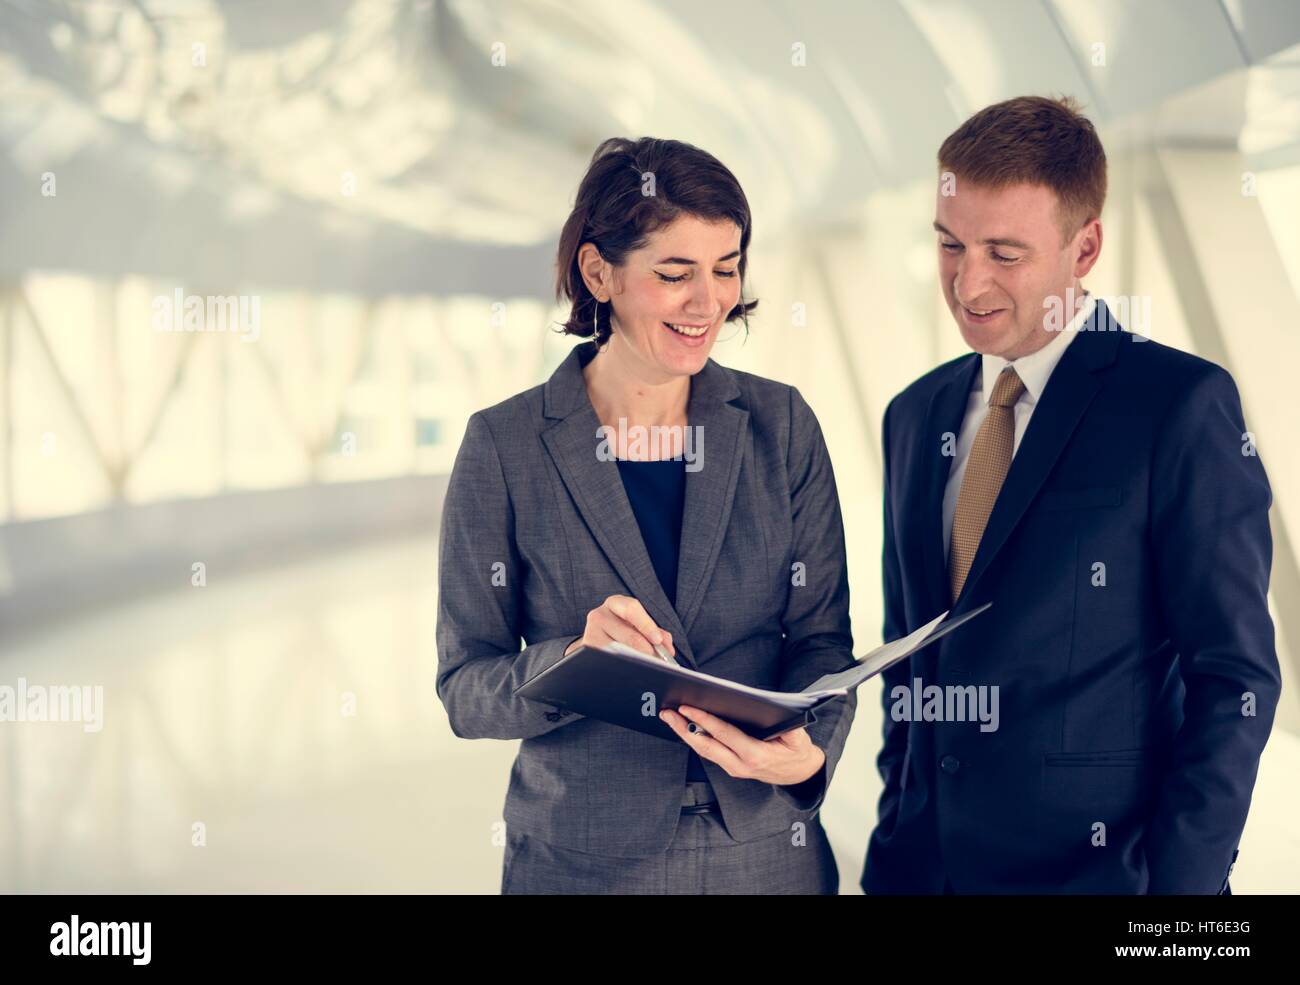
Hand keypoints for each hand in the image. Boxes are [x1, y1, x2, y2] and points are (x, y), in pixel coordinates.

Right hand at [566, 594, 674, 659]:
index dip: (646, 625)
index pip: (631, 608)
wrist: (597, 641)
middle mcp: (599, 615)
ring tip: (648, 669)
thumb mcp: (638, 626)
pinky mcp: (585, 652)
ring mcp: (590, 633)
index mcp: (615, 604)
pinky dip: (622, 668)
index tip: (657, 640)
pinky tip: (631, 672)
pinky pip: (607, 661)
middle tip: (658, 662)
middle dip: (647, 650)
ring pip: (618, 651)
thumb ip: (655, 632)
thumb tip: (666, 647)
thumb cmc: (623, 632)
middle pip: (628, 634)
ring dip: (636, 661)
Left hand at [659, 705, 824, 785]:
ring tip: (669, 717)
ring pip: (703, 750)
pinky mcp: (730, 767)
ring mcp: (733, 768)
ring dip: (684, 733)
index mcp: (755, 755)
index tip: (687, 708)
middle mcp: (739, 765)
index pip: (724, 734)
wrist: (799, 774)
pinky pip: (709, 752)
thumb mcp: (798, 737)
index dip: (704, 720)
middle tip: (667, 712)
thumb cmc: (796, 751)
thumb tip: (771, 709)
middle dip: (684, 728)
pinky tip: (684, 726)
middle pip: (705, 745)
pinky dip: (694, 738)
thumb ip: (787, 725)